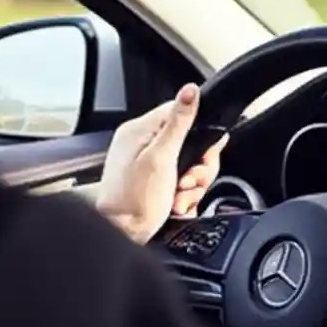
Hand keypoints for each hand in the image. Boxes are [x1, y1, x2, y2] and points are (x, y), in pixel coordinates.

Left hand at [96, 83, 228, 243]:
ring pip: (192, 164)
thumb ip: (179, 123)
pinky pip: (184, 180)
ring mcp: (151, 164)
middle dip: (199, 166)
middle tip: (189, 181)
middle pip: (192, 141)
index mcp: (141, 130)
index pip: (181, 111)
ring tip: (180, 197)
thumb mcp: (161, 158)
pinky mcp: (157, 182)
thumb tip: (190, 90)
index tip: (203, 154)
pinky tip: (176, 203)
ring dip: (193, 184)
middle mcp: (145, 144)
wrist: (123, 235)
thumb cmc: (134, 201)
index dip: (200, 132)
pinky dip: (186, 194)